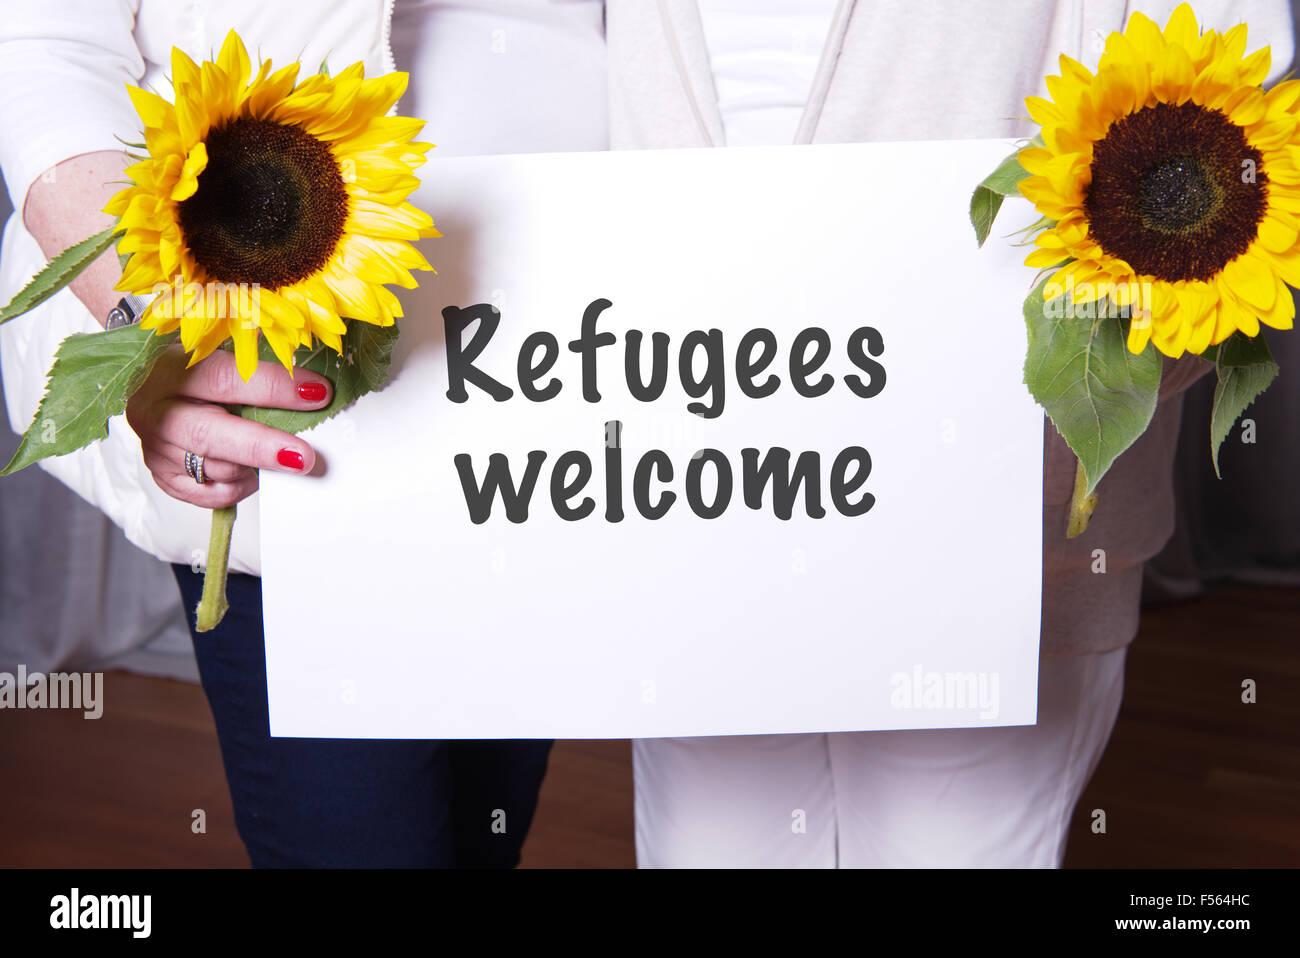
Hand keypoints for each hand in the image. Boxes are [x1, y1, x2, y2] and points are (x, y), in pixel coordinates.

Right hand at [126, 345, 332, 507]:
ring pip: (215, 468)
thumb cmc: (196, 370)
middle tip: (303, 456)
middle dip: (261, 447)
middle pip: (209, 435)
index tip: (317, 393)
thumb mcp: (217, 352)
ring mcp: (156, 448)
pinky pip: (212, 493)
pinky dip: (241, 485)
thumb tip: (309, 377)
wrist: (156, 393)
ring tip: (282, 453)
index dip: (273, 387)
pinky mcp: (164, 478)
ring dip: (256, 466)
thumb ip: (255, 363)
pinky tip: (252, 470)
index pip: (223, 378)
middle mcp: (154, 410)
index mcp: (167, 369)